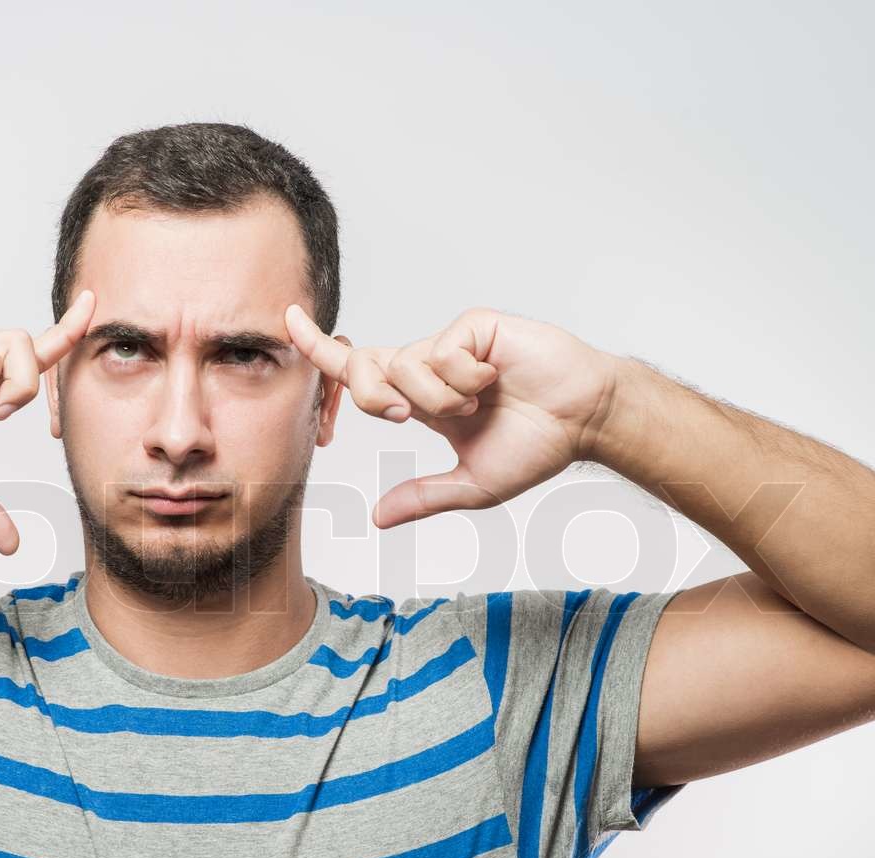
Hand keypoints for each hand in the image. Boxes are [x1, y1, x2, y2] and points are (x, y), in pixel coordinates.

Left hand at [283, 304, 617, 527]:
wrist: (586, 419)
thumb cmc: (538, 445)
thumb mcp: (473, 484)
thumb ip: (424, 498)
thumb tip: (378, 520)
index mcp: (420, 399)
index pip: (357, 370)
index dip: (319, 346)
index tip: (288, 320)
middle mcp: (427, 366)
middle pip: (363, 367)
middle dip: (373, 396)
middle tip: (409, 416)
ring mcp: (448, 344)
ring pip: (404, 366)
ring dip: (439, 398)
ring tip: (479, 402)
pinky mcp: (472, 326)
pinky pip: (441, 352)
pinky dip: (465, 378)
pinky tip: (494, 378)